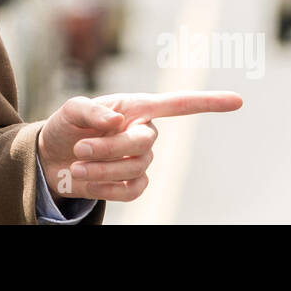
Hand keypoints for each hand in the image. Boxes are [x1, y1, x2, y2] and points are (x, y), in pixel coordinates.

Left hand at [37, 91, 242, 202]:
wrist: (53, 157)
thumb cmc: (67, 126)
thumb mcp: (71, 110)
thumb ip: (92, 110)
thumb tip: (118, 121)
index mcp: (135, 107)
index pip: (177, 104)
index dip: (207, 102)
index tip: (237, 100)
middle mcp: (143, 131)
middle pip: (143, 143)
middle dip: (110, 148)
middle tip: (80, 148)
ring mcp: (140, 160)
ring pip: (136, 168)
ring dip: (103, 168)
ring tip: (76, 164)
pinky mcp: (133, 184)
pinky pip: (131, 190)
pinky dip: (107, 187)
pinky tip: (88, 180)